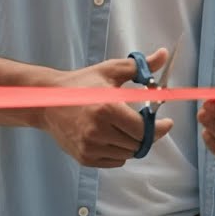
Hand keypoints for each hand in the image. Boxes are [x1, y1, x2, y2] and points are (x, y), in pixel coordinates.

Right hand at [37, 48, 174, 167]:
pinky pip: (114, 161)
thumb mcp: (110, 70)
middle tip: (146, 123)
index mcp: (107, 108)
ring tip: (128, 128)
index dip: (159, 127)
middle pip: (137, 143)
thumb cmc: (81, 84)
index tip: (167, 122)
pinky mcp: (84, 158)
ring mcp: (90, 147)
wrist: (47, 101)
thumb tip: (163, 54)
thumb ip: (140, 66)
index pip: (143, 128)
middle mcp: (98, 131)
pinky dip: (121, 152)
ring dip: (134, 143)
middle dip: (147, 133)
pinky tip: (116, 137)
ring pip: (127, 154)